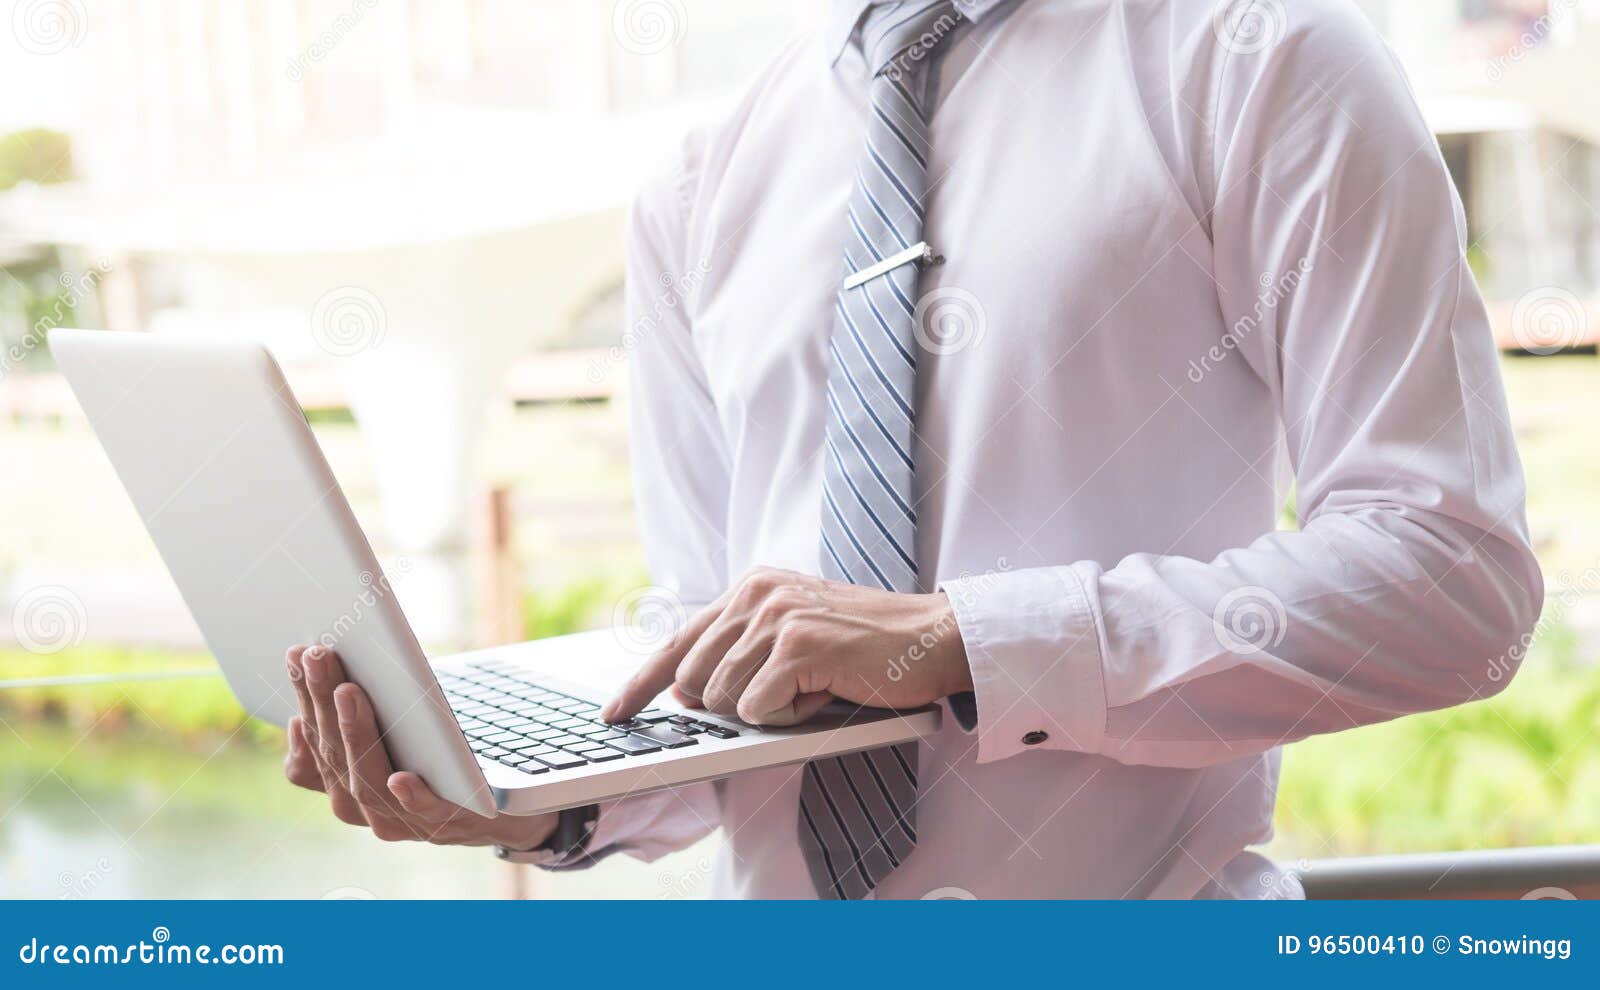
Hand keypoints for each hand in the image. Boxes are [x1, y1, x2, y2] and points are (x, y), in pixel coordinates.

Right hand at [282, 645, 556, 850]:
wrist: (508, 807)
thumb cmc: (443, 759)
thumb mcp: (398, 732)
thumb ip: (364, 713)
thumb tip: (336, 667)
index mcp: (347, 786)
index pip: (310, 751)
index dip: (301, 703)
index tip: (294, 657)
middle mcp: (367, 809)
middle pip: (334, 757)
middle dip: (321, 702)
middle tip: (317, 653)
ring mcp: (405, 822)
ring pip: (367, 784)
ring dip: (356, 735)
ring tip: (348, 691)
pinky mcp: (451, 824)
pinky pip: (426, 813)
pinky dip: (410, 796)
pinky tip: (401, 776)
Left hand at [601, 567, 970, 725]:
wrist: (930, 637)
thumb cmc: (865, 646)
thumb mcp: (793, 634)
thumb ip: (739, 652)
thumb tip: (686, 692)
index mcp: (750, 587)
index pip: (677, 642)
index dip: (640, 684)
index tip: (614, 713)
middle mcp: (756, 594)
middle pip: (696, 682)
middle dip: (731, 705)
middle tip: (787, 693)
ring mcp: (776, 618)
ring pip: (728, 700)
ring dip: (772, 710)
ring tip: (815, 685)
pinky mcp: (798, 646)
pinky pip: (761, 711)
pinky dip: (791, 716)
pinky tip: (824, 691)